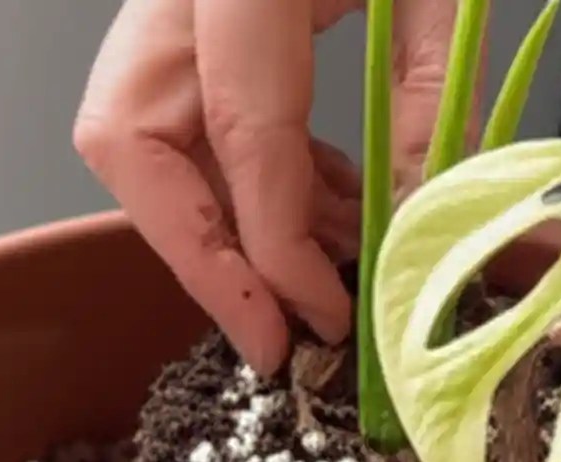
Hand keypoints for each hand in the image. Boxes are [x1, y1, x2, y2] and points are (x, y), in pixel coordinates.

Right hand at [74, 0, 462, 375]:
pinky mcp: (191, 19)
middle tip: (269, 330)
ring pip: (151, 145)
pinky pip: (196, 121)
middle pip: (133, 145)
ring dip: (237, 228)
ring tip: (323, 280)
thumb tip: (410, 228)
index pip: (235, 130)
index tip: (319, 316)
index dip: (271, 244)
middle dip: (198, 254)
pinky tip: (326, 213)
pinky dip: (257, 182)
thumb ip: (427, 103)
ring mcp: (172, 3)